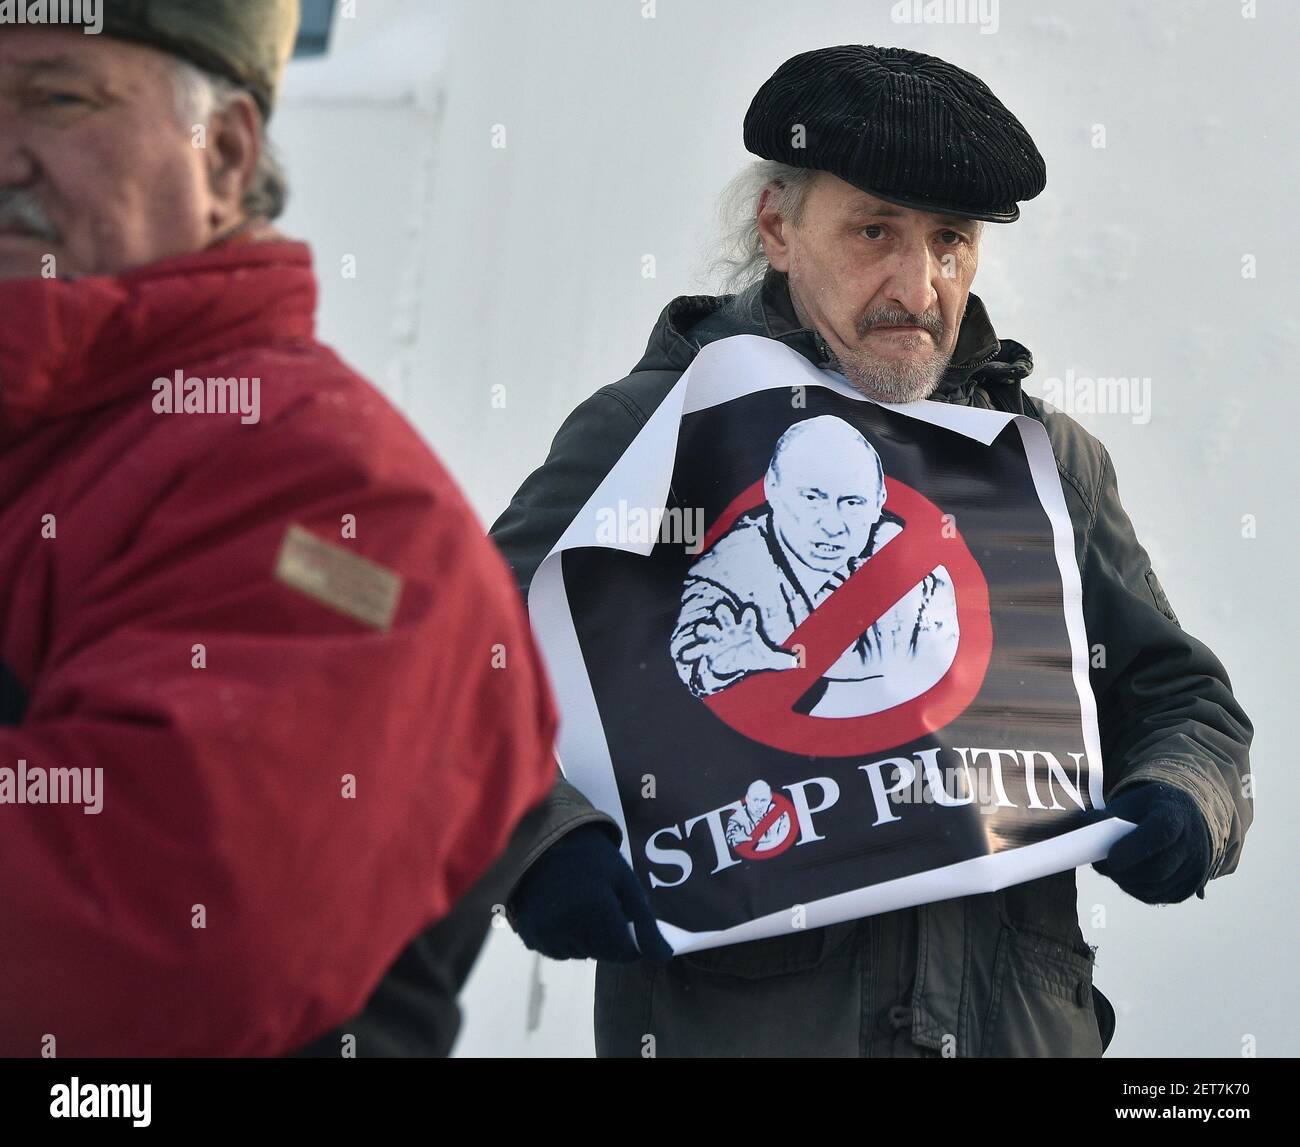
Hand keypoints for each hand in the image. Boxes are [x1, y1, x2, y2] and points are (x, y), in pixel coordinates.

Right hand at [509, 824, 673, 962]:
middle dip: (608, 938)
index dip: (630, 942)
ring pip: (580, 954)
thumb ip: (645, 921)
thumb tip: (663, 958)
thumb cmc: (592, 859)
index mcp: (596, 908)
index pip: (623, 952)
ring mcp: (546, 932)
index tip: (625, 922)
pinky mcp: (530, 935)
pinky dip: (566, 940)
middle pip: (602, 954)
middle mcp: (569, 925)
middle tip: (603, 908)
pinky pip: (558, 952)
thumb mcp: (625, 880)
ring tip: (582, 907)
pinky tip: (564, 914)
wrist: (544, 842)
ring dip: (587, 940)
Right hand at [678, 601, 796, 678]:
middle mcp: (729, 629)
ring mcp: (717, 638)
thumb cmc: (750, 654)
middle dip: (723, 614)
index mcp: (745, 629)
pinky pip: (698, 648)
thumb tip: (796, 663)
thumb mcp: (765, 658)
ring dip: (705, 629)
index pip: (748, 619)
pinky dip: (691, 651)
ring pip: (709, 629)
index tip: (748, 611)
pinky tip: (684, 655)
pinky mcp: (707, 649)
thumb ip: (779, 659)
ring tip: (701, 628)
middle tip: (721, 609)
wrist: (733, 661)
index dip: (748, 615)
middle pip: (725, 617)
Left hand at [1090, 781, 1211, 903]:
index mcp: (1175, 814)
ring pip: (1157, 887)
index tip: (1111, 859)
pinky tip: (1128, 879)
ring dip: (1129, 884)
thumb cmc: (1147, 811)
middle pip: (1159, 869)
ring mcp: (1196, 866)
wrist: (1183, 818)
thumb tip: (1086, 828)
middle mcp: (1193, 842)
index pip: (1161, 834)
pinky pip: (1161, 897)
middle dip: (1126, 873)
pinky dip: (1138, 891)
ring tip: (1114, 871)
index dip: (1134, 849)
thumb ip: (1107, 816)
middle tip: (1104, 868)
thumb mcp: (1129, 804)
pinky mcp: (1192, 885)